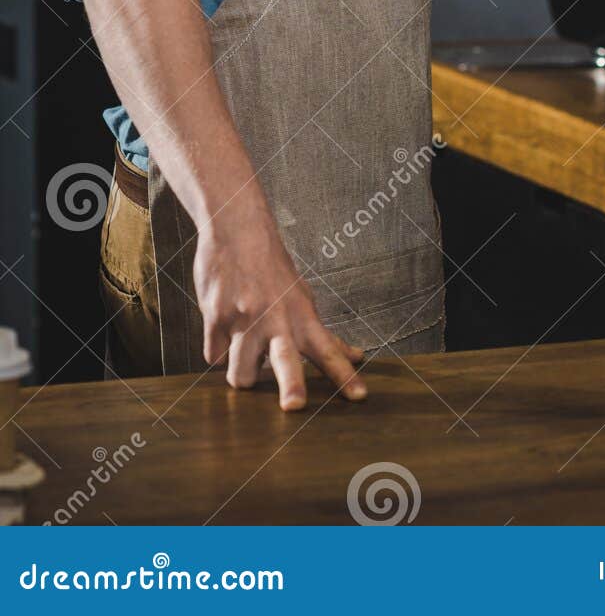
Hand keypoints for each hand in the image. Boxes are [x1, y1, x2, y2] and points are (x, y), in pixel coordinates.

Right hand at [193, 196, 365, 410]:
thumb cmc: (273, 270)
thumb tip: (357, 356)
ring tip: (245, 355)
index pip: (329, 350)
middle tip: (295, 406)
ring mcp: (244, 319)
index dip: (345, 375)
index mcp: (302, 316)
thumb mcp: (303, 299)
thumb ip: (325, 335)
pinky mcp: (215, 317)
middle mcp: (276, 319)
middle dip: (290, 385)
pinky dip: (218, 350)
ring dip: (242, 374)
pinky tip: (223, 329)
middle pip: (286, 360)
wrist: (237, 229)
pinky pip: (213, 356)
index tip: (361, 397)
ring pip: (239, 374)